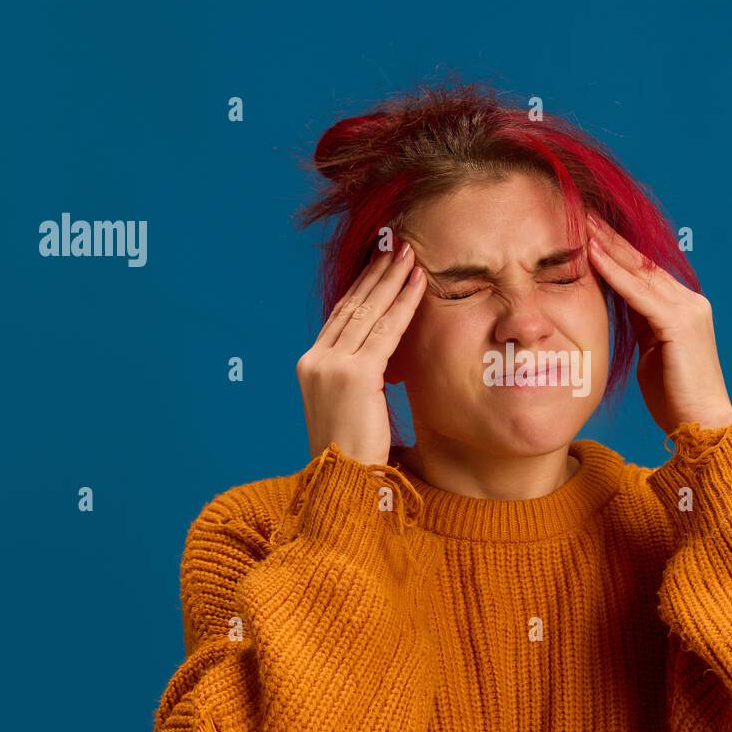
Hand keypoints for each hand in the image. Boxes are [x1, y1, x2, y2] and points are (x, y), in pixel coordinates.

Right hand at [295, 237, 427, 463]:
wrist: (341, 485)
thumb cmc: (353, 456)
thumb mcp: (350, 408)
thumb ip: (360, 380)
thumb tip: (383, 361)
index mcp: (311, 366)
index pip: (340, 316)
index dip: (361, 288)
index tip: (379, 265)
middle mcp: (315, 360)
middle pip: (351, 305)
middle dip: (376, 274)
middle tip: (396, 246)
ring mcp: (331, 366)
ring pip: (368, 312)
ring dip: (392, 280)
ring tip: (410, 255)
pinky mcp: (355, 375)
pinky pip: (386, 331)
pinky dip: (405, 304)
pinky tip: (419, 284)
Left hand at [585, 211, 731, 433]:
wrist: (703, 428)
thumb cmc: (676, 400)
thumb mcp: (653, 355)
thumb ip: (642, 328)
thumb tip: (621, 312)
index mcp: (683, 309)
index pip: (644, 271)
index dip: (615, 249)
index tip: (588, 229)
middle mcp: (690, 302)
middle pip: (642, 262)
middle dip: (609, 237)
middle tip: (580, 211)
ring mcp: (688, 310)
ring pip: (639, 271)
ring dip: (607, 246)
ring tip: (581, 223)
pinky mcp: (680, 324)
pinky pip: (639, 293)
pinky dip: (613, 273)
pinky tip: (592, 255)